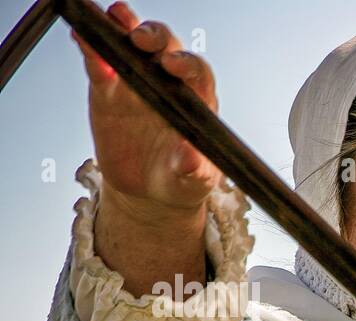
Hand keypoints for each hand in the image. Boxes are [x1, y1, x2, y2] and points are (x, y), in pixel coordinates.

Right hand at [74, 1, 222, 220]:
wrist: (148, 191)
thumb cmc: (179, 180)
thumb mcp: (192, 181)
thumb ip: (194, 168)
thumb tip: (191, 158)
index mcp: (196, 100)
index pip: (197, 72)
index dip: (186, 63)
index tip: (173, 65)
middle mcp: (168, 83)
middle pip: (165, 47)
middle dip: (154, 36)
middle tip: (140, 38)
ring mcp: (137, 81)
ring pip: (131, 44)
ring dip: (122, 26)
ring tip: (111, 18)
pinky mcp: (108, 89)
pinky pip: (99, 63)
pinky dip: (91, 48)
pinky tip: (82, 38)